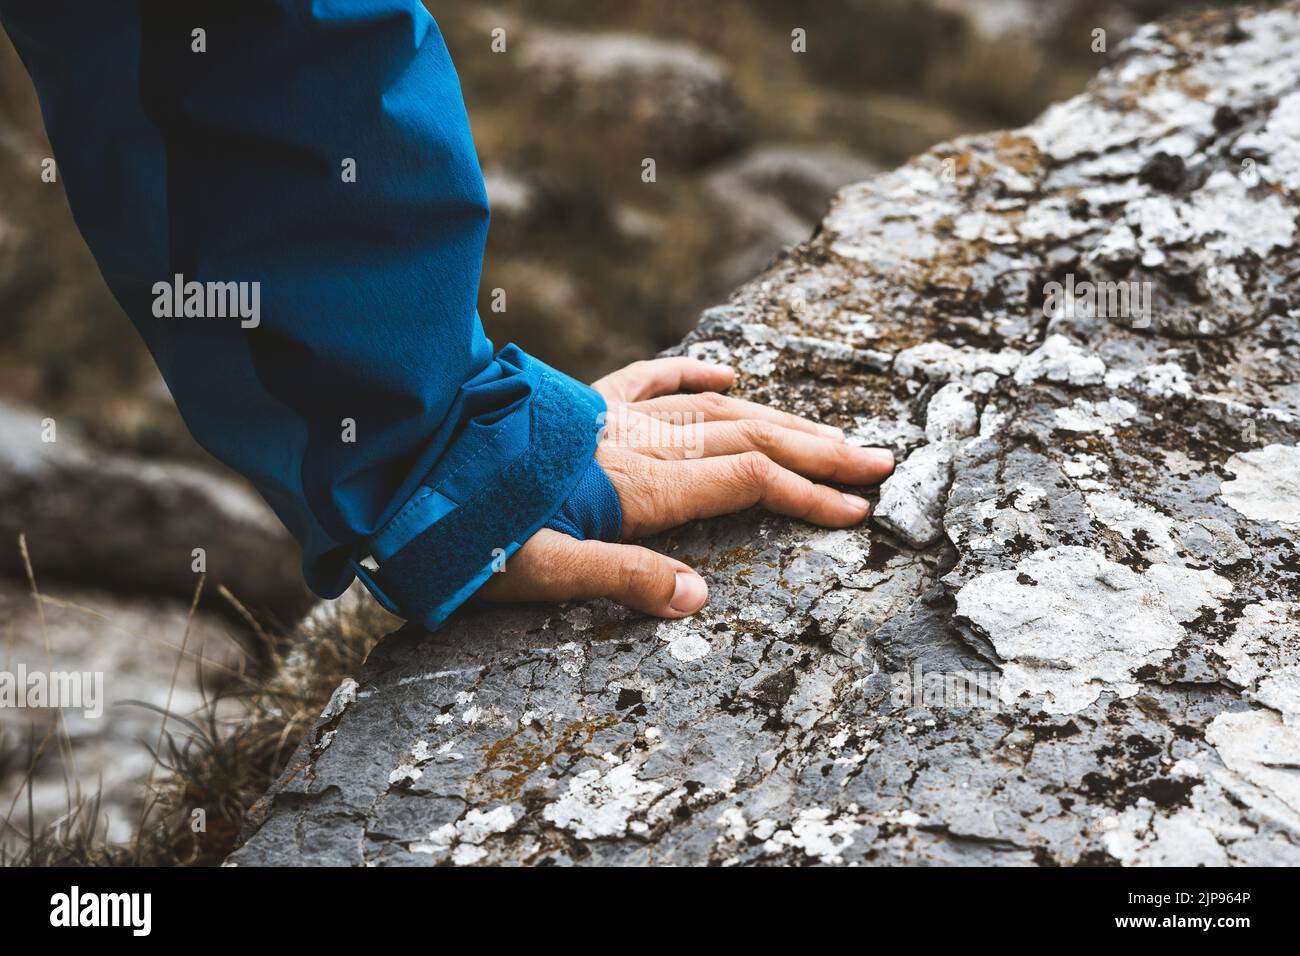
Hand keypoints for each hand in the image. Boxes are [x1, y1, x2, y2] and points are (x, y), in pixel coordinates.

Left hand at [478, 357, 894, 617]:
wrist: (408, 461)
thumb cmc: (466, 528)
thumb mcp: (539, 571)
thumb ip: (620, 581)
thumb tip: (699, 600)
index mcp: (641, 484)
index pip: (748, 481)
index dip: (810, 495)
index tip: (860, 510)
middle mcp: (640, 441)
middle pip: (752, 438)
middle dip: (820, 452)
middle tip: (879, 463)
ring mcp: (614, 415)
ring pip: (717, 409)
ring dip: (780, 418)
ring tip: (829, 433)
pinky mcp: (584, 404)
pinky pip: (652, 377)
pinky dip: (694, 373)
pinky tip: (727, 371)